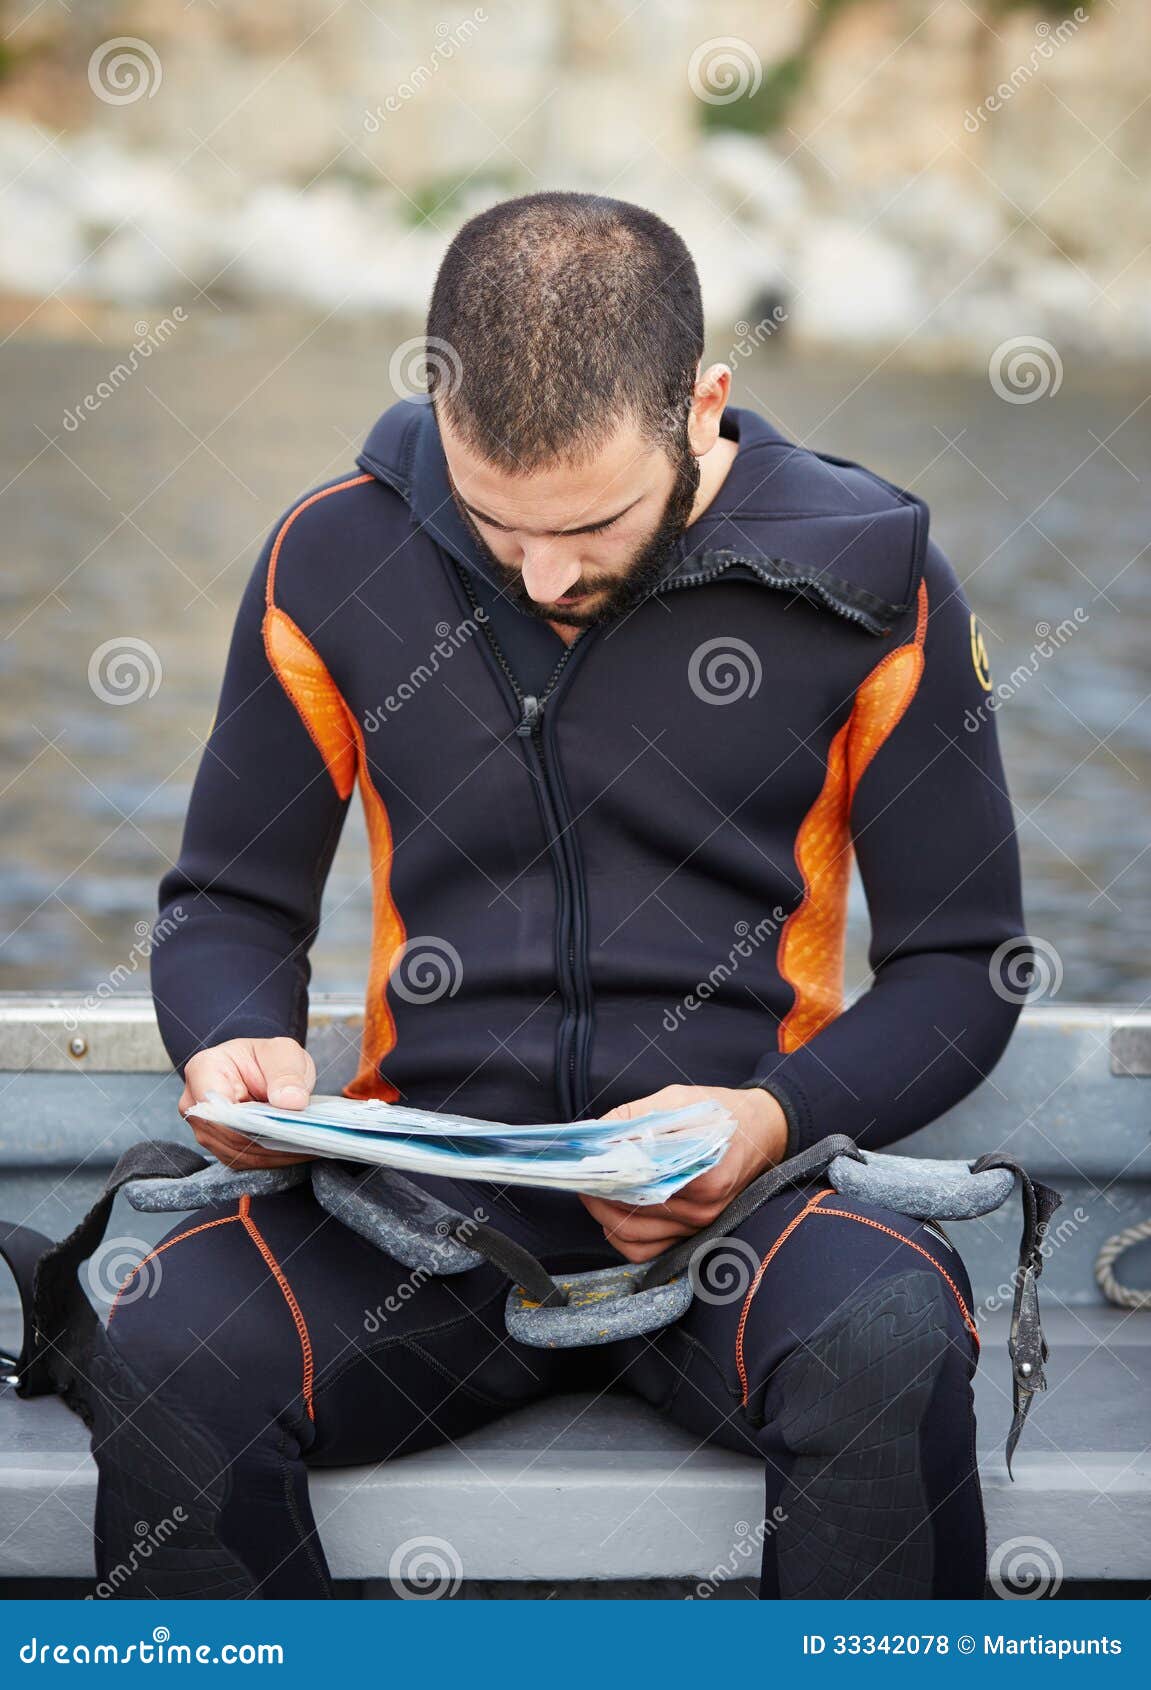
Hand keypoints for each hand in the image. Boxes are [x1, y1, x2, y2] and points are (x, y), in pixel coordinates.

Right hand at [180, 1036, 315, 1169]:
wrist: (263, 1069)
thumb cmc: (267, 1058)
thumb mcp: (283, 1053)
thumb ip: (286, 1074)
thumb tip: (291, 1102)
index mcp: (203, 1069)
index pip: (217, 1105)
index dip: (249, 1119)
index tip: (284, 1124)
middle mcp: (195, 1103)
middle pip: (228, 1132)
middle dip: (268, 1138)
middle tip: (308, 1139)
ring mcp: (205, 1128)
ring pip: (237, 1152)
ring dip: (274, 1153)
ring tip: (309, 1146)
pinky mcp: (221, 1146)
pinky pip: (245, 1159)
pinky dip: (272, 1158)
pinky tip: (298, 1152)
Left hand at [579, 1083, 787, 1263]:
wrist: (762, 1130)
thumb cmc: (723, 1114)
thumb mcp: (678, 1101)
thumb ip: (635, 1118)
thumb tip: (596, 1134)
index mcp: (703, 1176)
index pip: (638, 1185)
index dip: (604, 1175)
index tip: (584, 1163)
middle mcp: (702, 1210)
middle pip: (630, 1215)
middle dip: (599, 1194)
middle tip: (583, 1174)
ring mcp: (699, 1226)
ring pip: (633, 1238)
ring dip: (605, 1216)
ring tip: (595, 1190)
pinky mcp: (693, 1233)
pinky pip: (647, 1249)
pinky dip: (623, 1235)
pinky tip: (615, 1213)